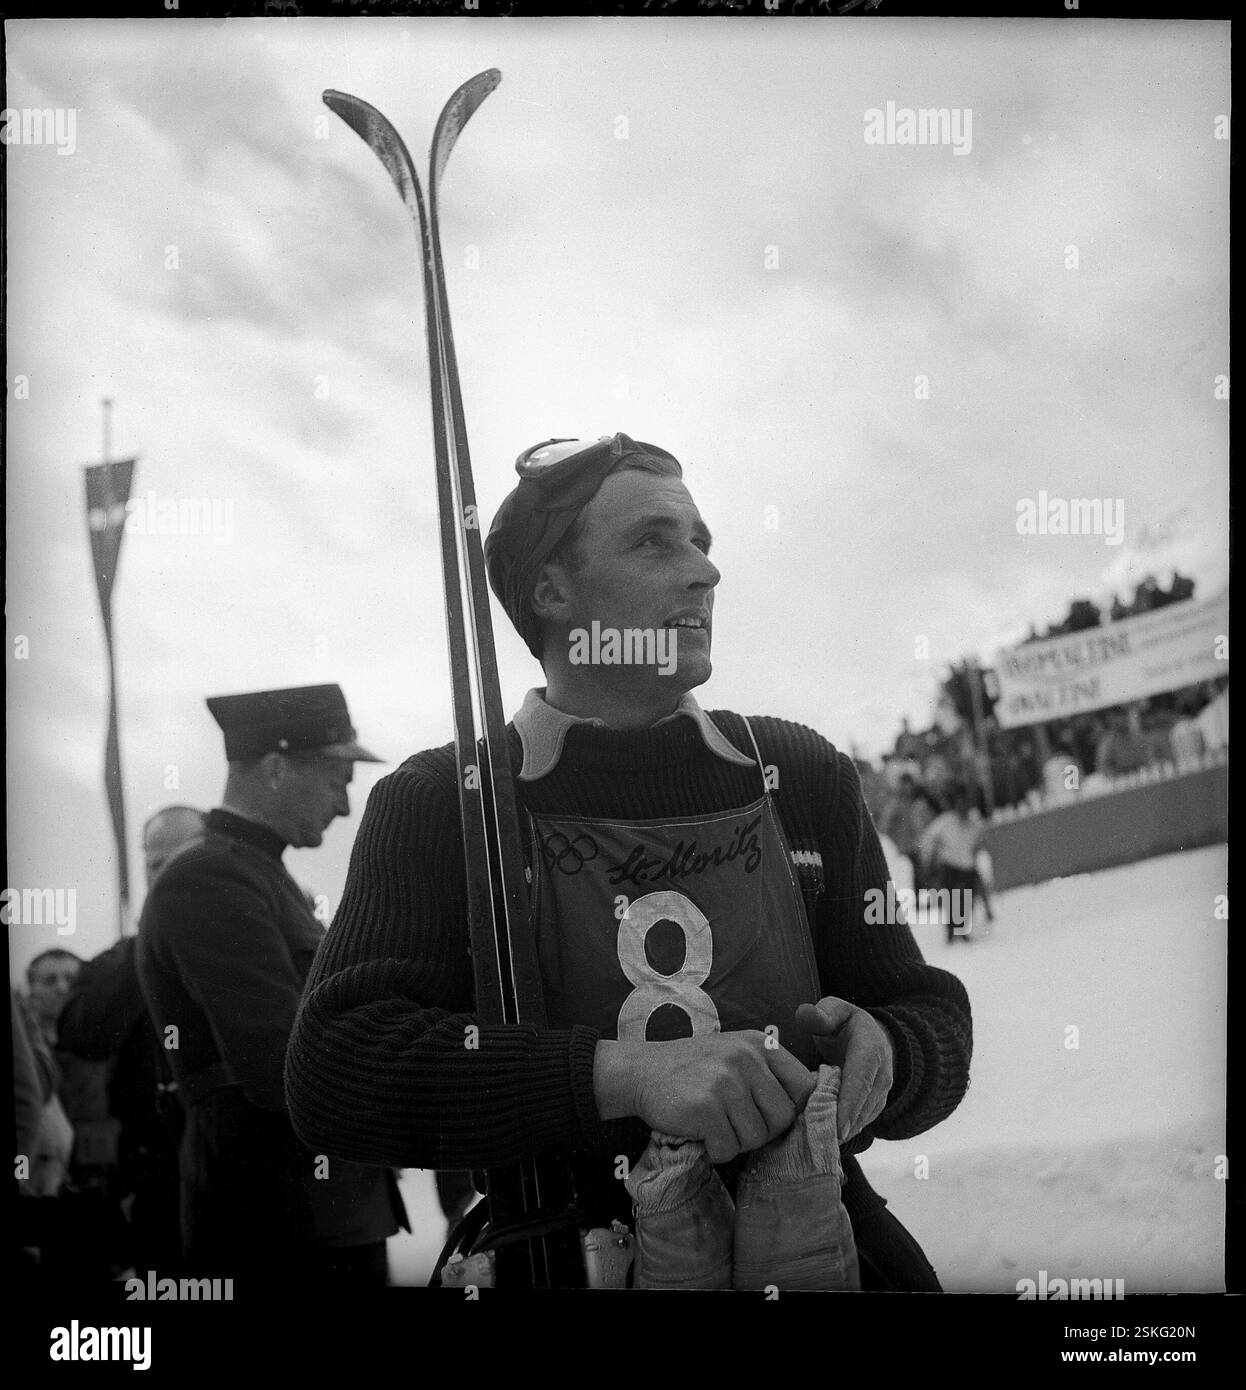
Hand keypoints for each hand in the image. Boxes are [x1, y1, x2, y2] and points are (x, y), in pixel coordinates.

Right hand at [594, 1031, 816, 1164]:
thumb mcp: (736, 1055)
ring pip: (756, 1138)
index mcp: (760, 1045)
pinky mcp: (704, 1108)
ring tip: (714, 1124)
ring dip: (735, 1142)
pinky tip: (699, 1132)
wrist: (642, 1071)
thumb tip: (815, 1105)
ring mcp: (725, 1082)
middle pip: (783, 1119)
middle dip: (762, 1131)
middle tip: (734, 1123)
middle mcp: (746, 1059)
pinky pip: (727, 1149)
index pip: (805, 1087)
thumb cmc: (695, 1069)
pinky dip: (714, 1150)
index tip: (772, 1118)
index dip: (793, 1110)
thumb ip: (770, 1073)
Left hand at [795, 997, 893, 1142]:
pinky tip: (824, 1139)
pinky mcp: (875, 1105)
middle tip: (818, 1142)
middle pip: (863, 1105)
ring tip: (817, 1143)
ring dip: (843, 1131)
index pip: (861, 1080)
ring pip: (863, 1118)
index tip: (838, 1127)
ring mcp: (881, 1093)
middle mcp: (882, 1075)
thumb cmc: (845, 1023)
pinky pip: (861, 1122)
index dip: (850, 1105)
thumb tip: (805, 1015)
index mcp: (871, 1050)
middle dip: (842, 1125)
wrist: (871, 1036)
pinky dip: (845, 1131)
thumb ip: (821, 1014)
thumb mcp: (834, 1010)